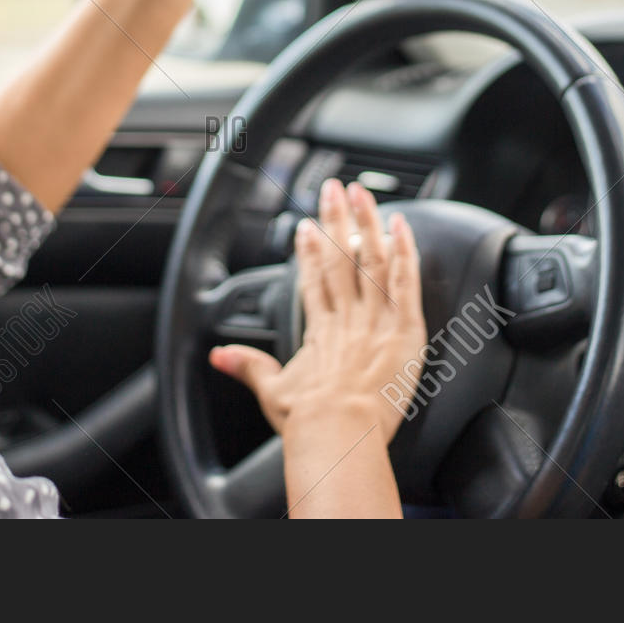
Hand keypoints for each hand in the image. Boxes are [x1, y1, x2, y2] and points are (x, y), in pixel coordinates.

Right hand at [210, 178, 427, 445]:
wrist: (338, 433)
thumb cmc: (309, 421)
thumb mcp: (273, 392)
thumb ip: (249, 368)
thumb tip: (218, 357)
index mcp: (318, 330)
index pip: (314, 279)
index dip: (309, 250)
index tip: (307, 227)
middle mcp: (346, 317)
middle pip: (340, 258)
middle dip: (336, 219)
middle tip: (333, 189)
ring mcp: (375, 319)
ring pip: (372, 260)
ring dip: (367, 223)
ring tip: (362, 194)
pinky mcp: (403, 329)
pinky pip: (405, 282)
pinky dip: (404, 252)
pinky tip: (402, 226)